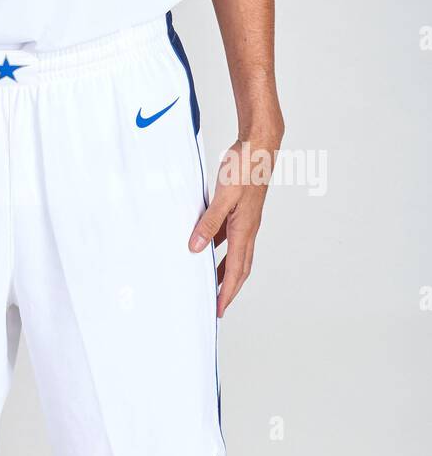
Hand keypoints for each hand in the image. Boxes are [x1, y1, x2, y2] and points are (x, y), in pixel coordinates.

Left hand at [188, 133, 280, 315]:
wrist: (260, 145)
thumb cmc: (245, 167)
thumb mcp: (223, 196)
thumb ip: (209, 222)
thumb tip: (195, 248)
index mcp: (245, 229)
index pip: (236, 269)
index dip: (227, 291)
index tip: (219, 309)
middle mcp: (248, 228)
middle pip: (240, 266)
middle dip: (229, 288)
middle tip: (218, 305)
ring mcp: (247, 218)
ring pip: (237, 252)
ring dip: (225, 269)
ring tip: (212, 281)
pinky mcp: (242, 208)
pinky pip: (231, 235)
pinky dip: (221, 246)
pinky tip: (208, 243)